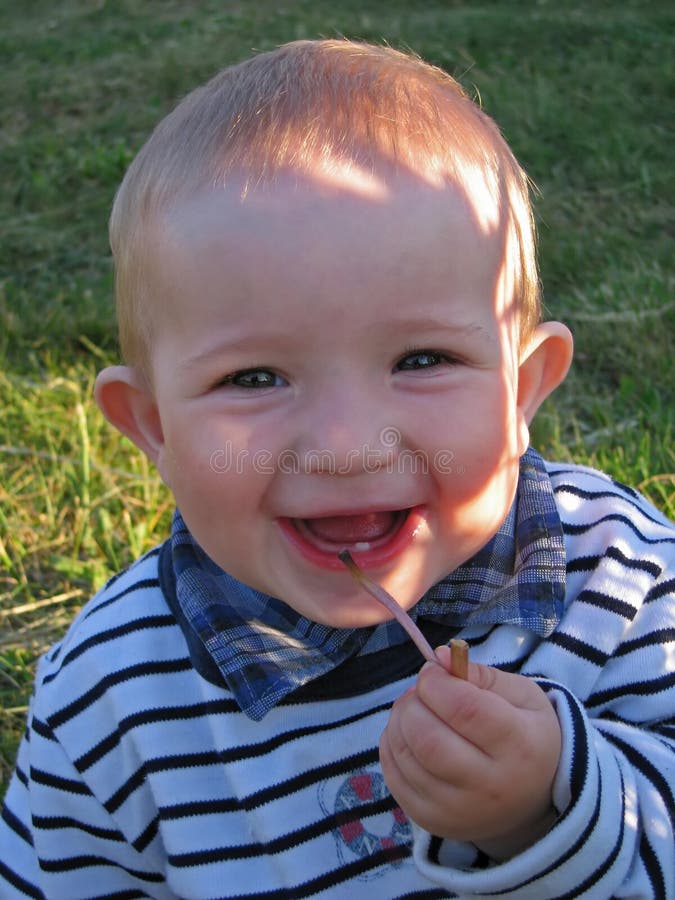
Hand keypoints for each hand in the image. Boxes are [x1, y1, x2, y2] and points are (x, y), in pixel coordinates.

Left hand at [380, 646, 561, 859]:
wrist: (531, 800)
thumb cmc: (524, 736)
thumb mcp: (521, 696)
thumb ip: (480, 674)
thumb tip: (438, 657)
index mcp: (520, 747)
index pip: (464, 709)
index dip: (437, 682)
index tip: (433, 671)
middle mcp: (490, 787)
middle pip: (428, 739)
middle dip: (413, 703)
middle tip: (421, 692)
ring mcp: (458, 811)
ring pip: (406, 756)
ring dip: (399, 720)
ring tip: (414, 709)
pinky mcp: (433, 821)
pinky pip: (393, 776)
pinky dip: (392, 745)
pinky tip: (408, 734)